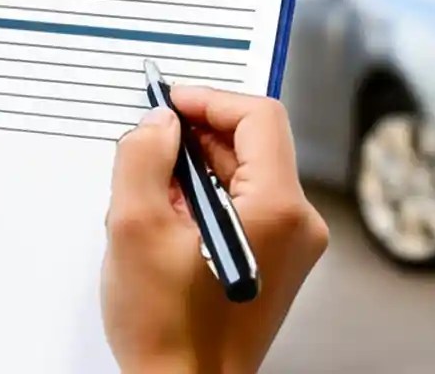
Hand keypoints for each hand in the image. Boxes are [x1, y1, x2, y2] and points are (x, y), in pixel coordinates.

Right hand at [101, 87, 328, 373]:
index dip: (211, 100)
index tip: (171, 103)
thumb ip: (143, 158)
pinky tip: (166, 223)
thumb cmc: (171, 333)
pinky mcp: (276, 262)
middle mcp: (298, 224)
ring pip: (244, 177)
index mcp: (279, 209)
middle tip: (149, 145)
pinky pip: (244, 207)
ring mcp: (290, 245)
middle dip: (195, 140)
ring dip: (195, 174)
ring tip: (149, 196)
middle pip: (252, 146)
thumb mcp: (136, 229)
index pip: (259, 117)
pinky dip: (205, 202)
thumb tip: (158, 124)